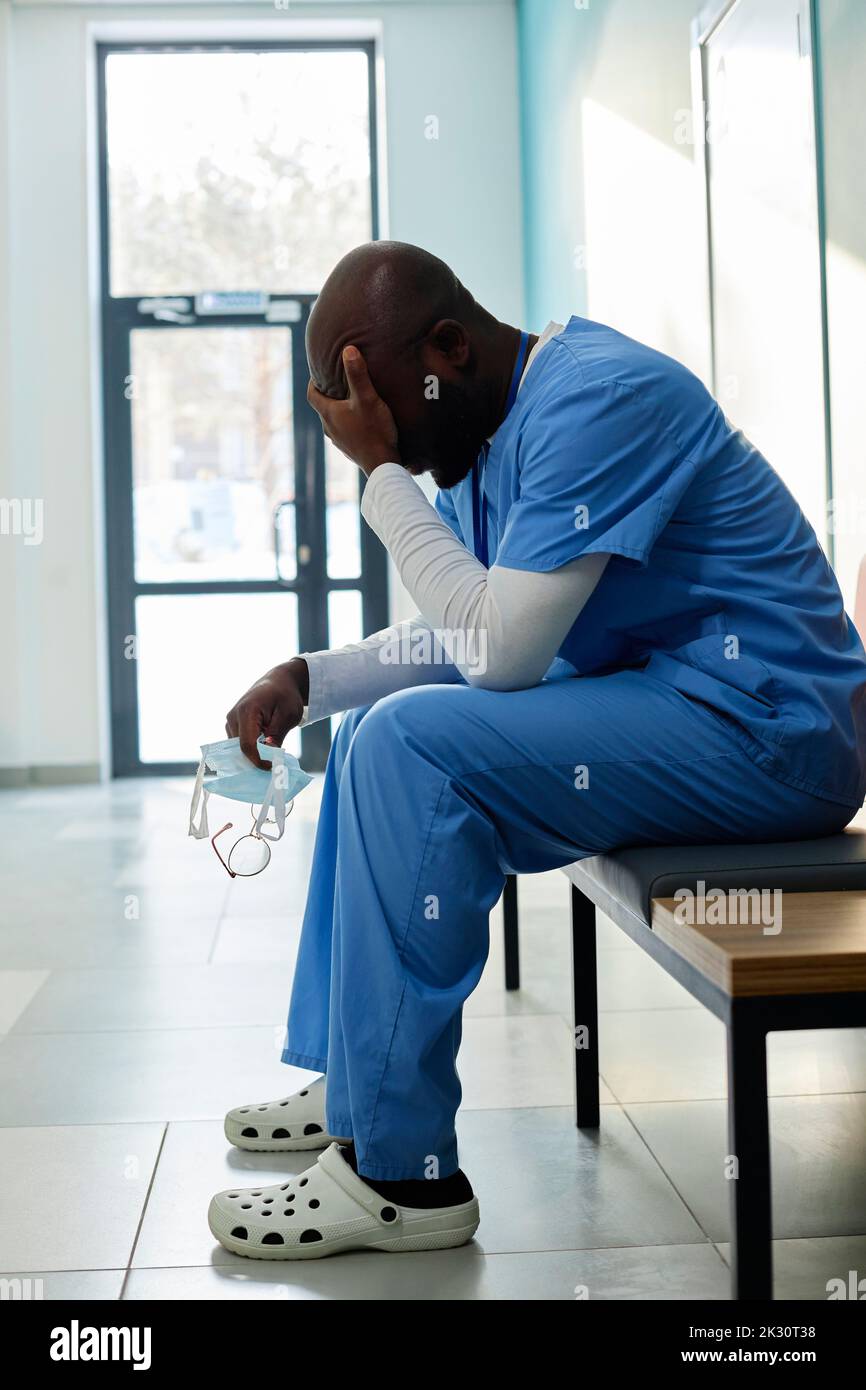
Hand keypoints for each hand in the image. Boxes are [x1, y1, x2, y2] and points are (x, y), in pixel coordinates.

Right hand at [225, 658, 309, 768]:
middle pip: (239, 748)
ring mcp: (230, 720)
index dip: (257, 761)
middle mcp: (233, 716)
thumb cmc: (285, 696)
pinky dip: (251, 747)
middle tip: (274, 764)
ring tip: (271, 751)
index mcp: (247, 711)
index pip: (246, 745)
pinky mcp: (232, 724)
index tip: (271, 767)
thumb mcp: (288, 715)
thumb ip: (277, 735)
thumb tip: (268, 755)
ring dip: (253, 752)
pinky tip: (264, 746)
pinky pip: (238, 742)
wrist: (279, 682)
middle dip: (255, 758)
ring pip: (238, 747)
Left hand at [307, 346, 399, 475]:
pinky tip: (363, 422)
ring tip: (351, 401)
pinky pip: (345, 433)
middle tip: (339, 382)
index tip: (320, 372)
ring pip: (334, 421)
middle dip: (329, 395)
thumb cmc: (374, 431)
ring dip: (339, 411)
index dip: (313, 382)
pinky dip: (349, 424)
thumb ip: (357, 374)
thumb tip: (348, 350)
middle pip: (323, 408)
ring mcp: (340, 442)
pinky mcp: (351, 451)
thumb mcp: (367, 398)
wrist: (383, 465)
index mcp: (329, 414)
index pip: (312, 395)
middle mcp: (330, 429)